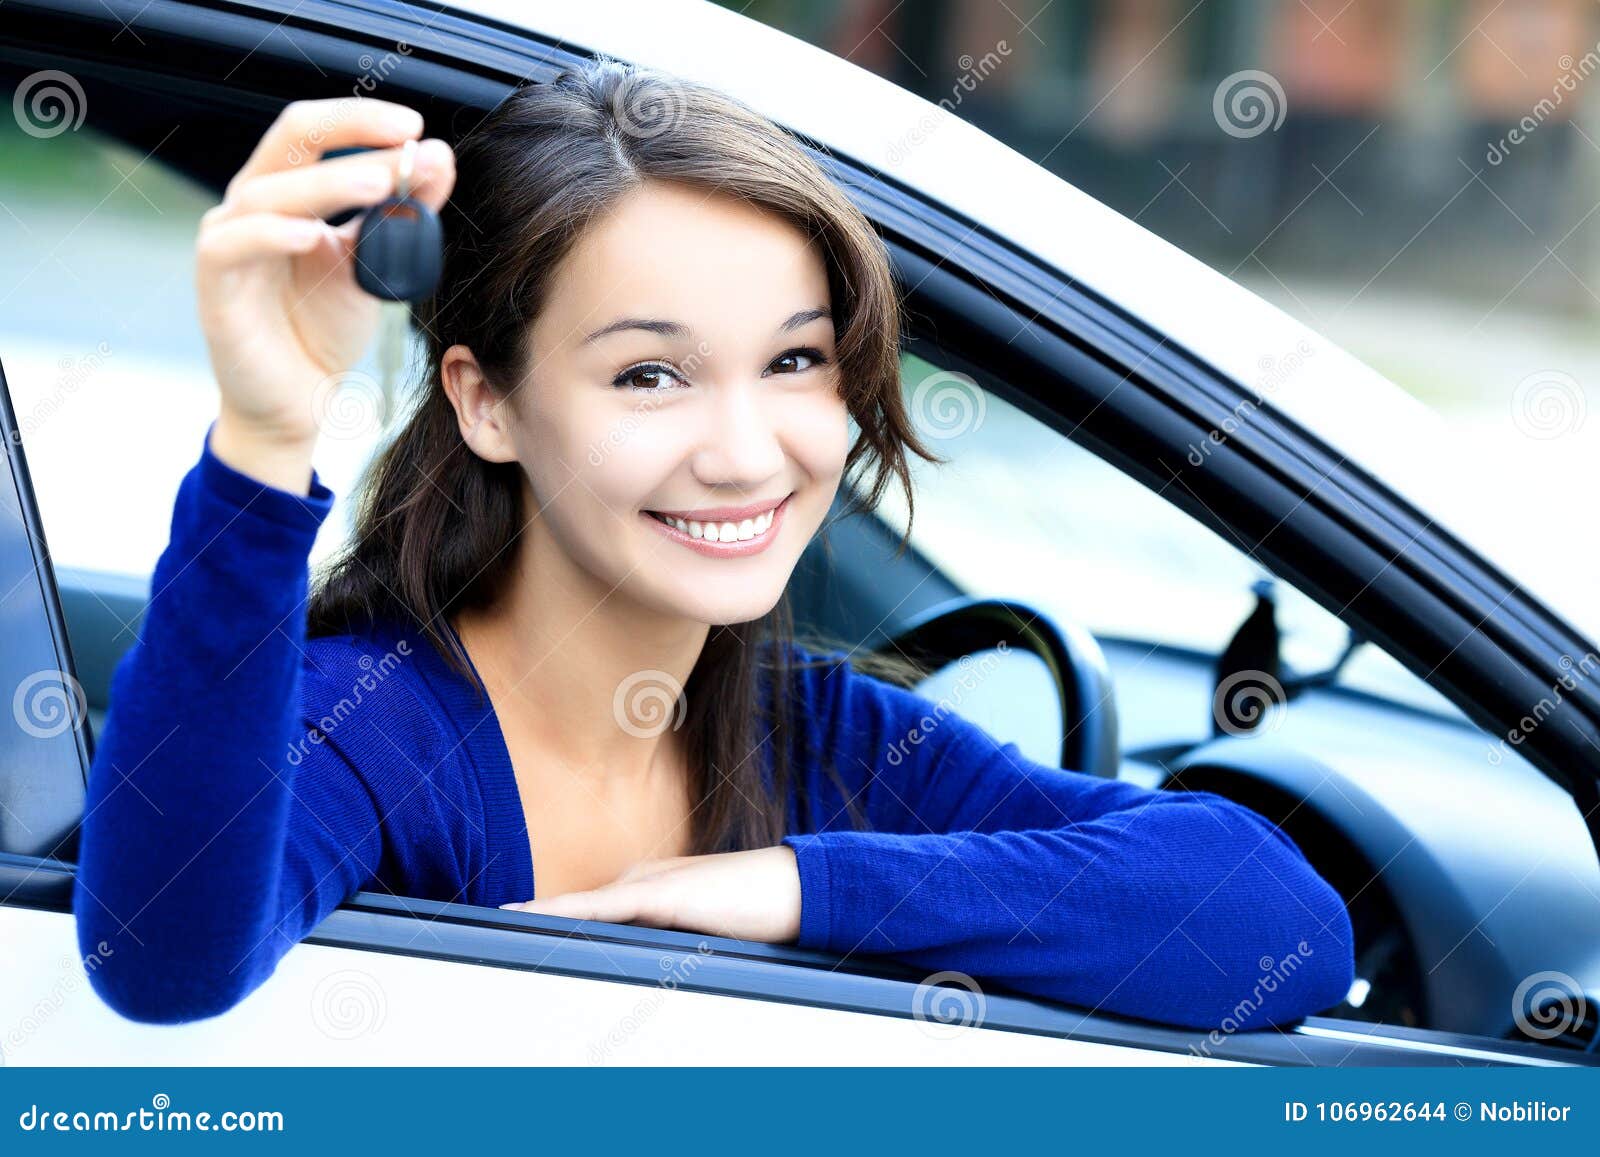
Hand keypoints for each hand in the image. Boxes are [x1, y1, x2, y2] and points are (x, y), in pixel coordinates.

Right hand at [196, 97, 455, 487]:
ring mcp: (228, 243)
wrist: (296, 402)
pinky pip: (232, 246)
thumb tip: (439, 156)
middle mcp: (251, 206)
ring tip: (382, 185)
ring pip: (268, 192)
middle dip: (350, 132)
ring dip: (329, 184)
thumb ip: (403, 214)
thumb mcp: (375, 265)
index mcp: (286, 193)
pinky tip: (313, 235)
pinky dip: (271, 234)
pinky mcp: (215, 288)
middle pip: (289, 140)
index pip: (315, 132)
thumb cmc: (323, 329)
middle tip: (406, 141)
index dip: (361, 120)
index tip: (416, 127)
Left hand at [500, 846, 801, 942]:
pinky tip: (534, 920)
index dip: (542, 924)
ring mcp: (648, 883)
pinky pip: (601, 907)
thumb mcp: (701, 938)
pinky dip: (565, 914)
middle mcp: (638, 881)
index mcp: (643, 890)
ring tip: (494, 931)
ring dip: (538, 921)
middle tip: (482, 942)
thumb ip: (666, 946)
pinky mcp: (661, 892)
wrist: (796, 890)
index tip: (505, 936)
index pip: (581, 911)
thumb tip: (636, 979)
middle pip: (570, 909)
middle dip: (529, 926)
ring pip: (577, 907)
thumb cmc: (756, 916)